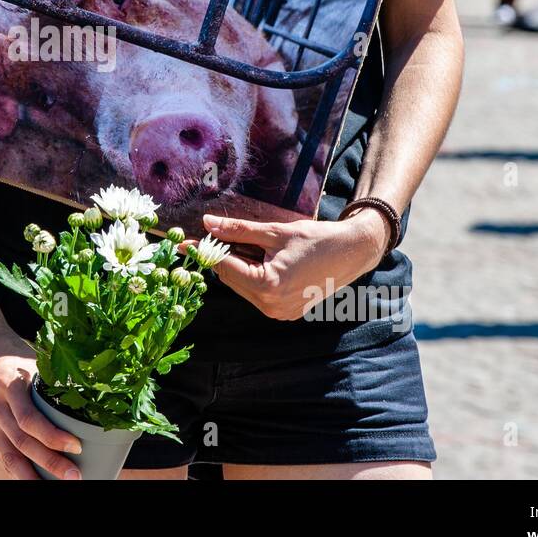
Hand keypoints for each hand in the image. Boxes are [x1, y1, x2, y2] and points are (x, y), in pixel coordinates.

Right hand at [0, 327, 82, 479]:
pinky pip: (3, 457)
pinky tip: (36, 480)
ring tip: (58, 485)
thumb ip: (54, 379)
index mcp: (8, 384)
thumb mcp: (33, 359)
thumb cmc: (14, 354)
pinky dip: (19, 472)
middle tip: (75, 476)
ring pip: (10, 456)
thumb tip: (92, 393)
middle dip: (50, 462)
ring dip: (34, 476)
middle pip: (22, 442)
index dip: (52, 436)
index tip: (76, 446)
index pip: (29, 418)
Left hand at [204, 211, 387, 321]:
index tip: (186, 242)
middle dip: (221, 257)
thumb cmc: (316, 239)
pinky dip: (253, 276)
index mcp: (267, 286)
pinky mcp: (286, 312)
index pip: (225, 266)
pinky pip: (257, 293)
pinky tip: (261, 259)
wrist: (352, 252)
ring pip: (243, 287)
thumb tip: (208, 223)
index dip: (205, 251)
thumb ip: (238, 230)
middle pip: (231, 278)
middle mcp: (271, 306)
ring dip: (238, 266)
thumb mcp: (274, 231)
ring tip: (249, 246)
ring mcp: (279, 313)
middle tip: (211, 236)